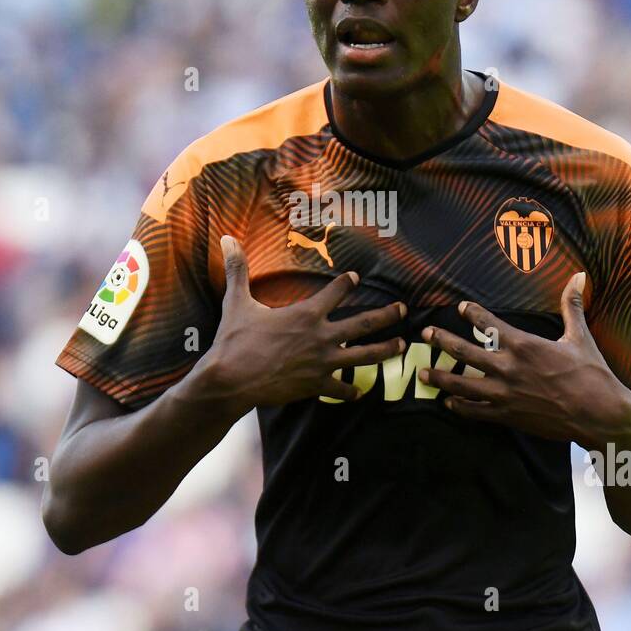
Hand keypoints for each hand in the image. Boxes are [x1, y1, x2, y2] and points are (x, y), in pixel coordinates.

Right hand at [198, 235, 405, 409]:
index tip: (356, 277)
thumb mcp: (237, 302)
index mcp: (307, 313)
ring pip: (364, 356)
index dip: (348, 282)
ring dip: (386, 350)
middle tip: (404, 309)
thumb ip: (237, 270)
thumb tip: (227, 238)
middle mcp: (321, 336)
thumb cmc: (234, 341)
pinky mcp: (316, 385)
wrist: (231, 379)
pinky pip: (341, 389)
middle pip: (364, 323)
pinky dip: (351, 391)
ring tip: (402, 346)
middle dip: (387, 315)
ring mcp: (322, 363)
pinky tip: (360, 392)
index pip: (336, 292)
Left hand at [417, 272, 630, 447]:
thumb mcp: (580, 337)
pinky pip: (475, 412)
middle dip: (443, 341)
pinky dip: (459, 407)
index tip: (460, 307)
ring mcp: (505, 394)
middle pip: (465, 352)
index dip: (472, 314)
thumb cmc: (592, 374)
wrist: (599, 414)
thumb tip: (579, 276)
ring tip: (424, 372)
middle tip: (427, 334)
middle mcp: (509, 368)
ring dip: (441, 378)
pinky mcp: (507, 416)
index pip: (489, 324)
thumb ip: (572, 306)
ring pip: (462, 385)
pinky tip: (447, 403)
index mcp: (524, 345)